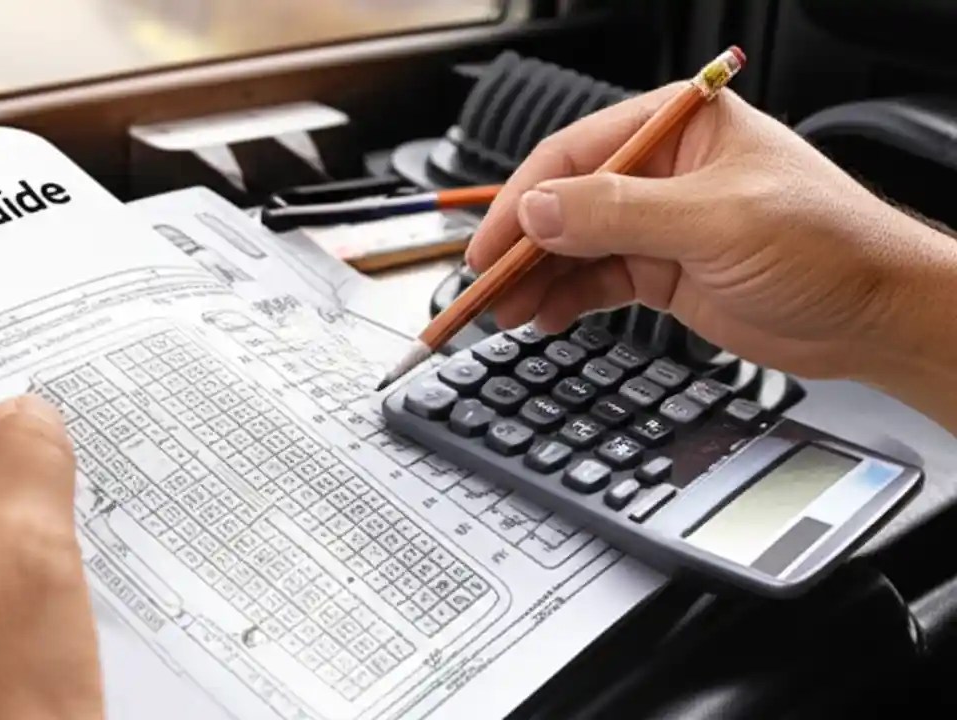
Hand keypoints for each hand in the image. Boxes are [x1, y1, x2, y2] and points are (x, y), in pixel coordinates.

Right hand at [467, 83, 956, 383]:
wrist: (877, 316)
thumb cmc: (828, 244)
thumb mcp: (716, 221)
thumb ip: (619, 214)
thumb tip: (539, 209)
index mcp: (675, 127)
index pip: (574, 156)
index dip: (523, 201)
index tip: (490, 246)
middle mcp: (660, 172)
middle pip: (565, 203)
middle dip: (522, 246)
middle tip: (484, 287)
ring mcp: (659, 224)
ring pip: (574, 246)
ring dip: (536, 278)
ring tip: (504, 312)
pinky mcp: (663, 271)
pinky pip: (596, 280)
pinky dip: (566, 299)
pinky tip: (543, 317)